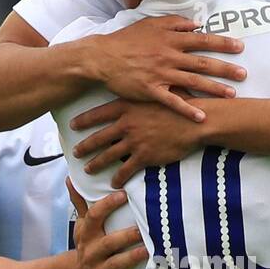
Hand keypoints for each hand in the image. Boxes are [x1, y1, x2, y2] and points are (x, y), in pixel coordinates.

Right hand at [67, 182, 146, 268]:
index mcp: (86, 235)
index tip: (123, 194)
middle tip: (143, 228)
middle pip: (108, 243)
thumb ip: (81, 203)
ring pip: (116, 264)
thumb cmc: (87, 246)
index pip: (94, 217)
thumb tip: (71, 178)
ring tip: (149, 249)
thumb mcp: (82, 225)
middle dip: (126, 236)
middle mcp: (91, 253)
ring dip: (132, 257)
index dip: (107, 205)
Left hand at [70, 97, 204, 188]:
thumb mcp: (159, 91)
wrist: (197, 120)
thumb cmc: (182, 103)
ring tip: (87, 170)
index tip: (72, 125)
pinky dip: (118, 178)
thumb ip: (145, 91)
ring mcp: (134, 141)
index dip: (84, 120)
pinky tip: (114, 183)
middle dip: (84, 146)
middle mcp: (126, 124)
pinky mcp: (145, 156)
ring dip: (96, 164)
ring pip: (108, 156)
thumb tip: (141, 85)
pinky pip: (126, 170)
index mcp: (128, 106)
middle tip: (75, 152)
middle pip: (99, 137)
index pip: (98, 114)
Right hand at [94, 15, 245, 122]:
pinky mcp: (151, 90)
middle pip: (203, 62)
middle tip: (244, 74)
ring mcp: (161, 74)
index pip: (202, 40)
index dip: (222, 43)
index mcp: (170, 39)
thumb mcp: (150, 24)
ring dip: (214, 88)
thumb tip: (196, 23)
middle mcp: (169, 56)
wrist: (103, 57)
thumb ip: (174, 23)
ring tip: (232, 95)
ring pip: (193, 81)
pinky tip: (201, 117)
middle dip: (226, 68)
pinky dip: (187, 110)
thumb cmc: (126, 40)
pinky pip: (173, 101)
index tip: (239, 47)